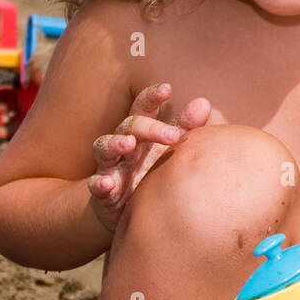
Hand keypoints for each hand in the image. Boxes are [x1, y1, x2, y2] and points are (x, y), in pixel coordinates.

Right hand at [88, 83, 210, 233]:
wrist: (130, 211)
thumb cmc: (154, 172)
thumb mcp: (171, 148)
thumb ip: (188, 126)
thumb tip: (203, 102)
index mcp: (142, 133)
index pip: (143, 108)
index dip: (152, 97)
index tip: (167, 89)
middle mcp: (124, 146)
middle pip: (129, 126)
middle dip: (148, 127)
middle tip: (173, 135)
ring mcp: (111, 167)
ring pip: (105, 148)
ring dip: (115, 144)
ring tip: (128, 144)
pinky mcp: (103, 192)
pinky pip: (96, 186)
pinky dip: (99, 184)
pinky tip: (106, 184)